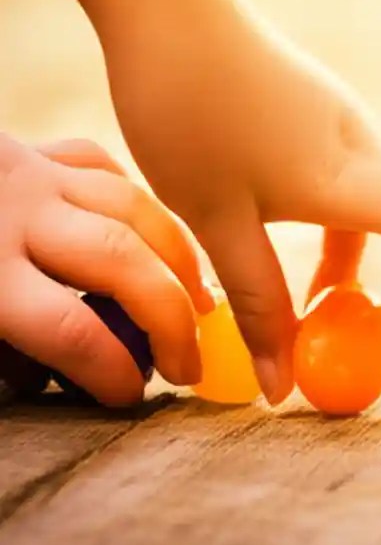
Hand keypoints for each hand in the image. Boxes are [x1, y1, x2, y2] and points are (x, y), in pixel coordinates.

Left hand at [0, 135, 209, 405]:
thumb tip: (44, 378)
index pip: (71, 332)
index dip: (113, 374)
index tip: (132, 398)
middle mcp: (13, 213)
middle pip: (123, 266)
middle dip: (171, 319)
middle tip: (188, 365)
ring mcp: (27, 170)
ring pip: (133, 207)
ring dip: (176, 258)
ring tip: (198, 302)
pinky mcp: (29, 145)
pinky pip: (101, 166)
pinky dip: (135, 201)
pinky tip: (151, 234)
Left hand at [85, 0, 380, 401]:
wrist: (172, 13)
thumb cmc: (186, 107)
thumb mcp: (211, 217)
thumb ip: (256, 303)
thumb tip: (280, 387)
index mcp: (358, 176)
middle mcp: (379, 153)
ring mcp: (365, 139)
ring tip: (378, 317)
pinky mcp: (343, 133)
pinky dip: (373, 244)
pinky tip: (326, 281)